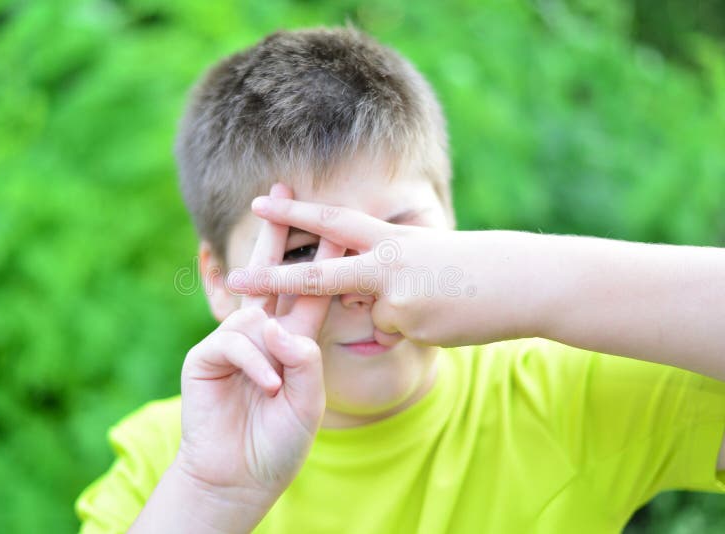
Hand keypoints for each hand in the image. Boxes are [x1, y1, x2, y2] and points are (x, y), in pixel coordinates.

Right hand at [177, 184, 344, 503]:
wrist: (243, 476)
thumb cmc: (280, 439)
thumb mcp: (308, 398)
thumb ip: (302, 356)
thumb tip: (276, 325)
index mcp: (294, 338)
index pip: (313, 286)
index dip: (325, 252)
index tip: (337, 218)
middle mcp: (264, 331)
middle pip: (273, 272)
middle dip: (278, 231)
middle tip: (281, 187)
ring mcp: (233, 339)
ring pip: (259, 317)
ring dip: (274, 352)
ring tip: (277, 390)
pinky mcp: (206, 353)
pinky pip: (238, 342)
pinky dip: (256, 366)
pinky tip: (265, 390)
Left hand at [229, 193, 550, 346]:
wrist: (523, 281)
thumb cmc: (477, 267)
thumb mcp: (426, 259)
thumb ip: (387, 275)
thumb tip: (369, 306)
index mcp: (389, 237)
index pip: (333, 222)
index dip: (294, 213)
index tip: (258, 203)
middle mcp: (385, 262)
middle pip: (320, 273)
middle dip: (274, 278)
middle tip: (234, 280)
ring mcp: (395, 293)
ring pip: (374, 315)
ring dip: (402, 315)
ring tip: (442, 300)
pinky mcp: (409, 323)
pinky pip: (399, 334)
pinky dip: (419, 330)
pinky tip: (447, 317)